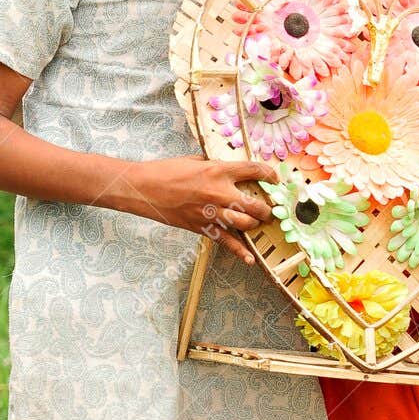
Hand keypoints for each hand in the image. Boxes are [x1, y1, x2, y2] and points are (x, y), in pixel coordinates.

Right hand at [126, 157, 278, 263]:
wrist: (144, 189)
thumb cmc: (166, 171)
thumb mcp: (195, 160)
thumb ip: (215, 166)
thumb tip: (229, 169)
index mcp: (218, 171)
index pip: (254, 170)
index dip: (269, 174)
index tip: (274, 179)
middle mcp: (219, 193)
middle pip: (256, 204)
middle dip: (266, 209)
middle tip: (268, 209)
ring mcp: (212, 213)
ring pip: (246, 223)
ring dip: (255, 224)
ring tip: (257, 222)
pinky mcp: (202, 228)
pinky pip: (226, 242)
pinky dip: (240, 252)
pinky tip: (250, 259)